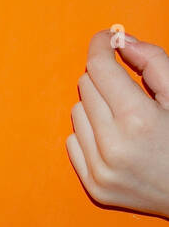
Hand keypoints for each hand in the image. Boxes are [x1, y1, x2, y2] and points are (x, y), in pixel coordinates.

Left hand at [67, 30, 168, 218]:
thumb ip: (153, 62)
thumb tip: (120, 40)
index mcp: (137, 120)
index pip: (99, 68)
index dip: (101, 46)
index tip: (105, 39)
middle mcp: (114, 147)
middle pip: (86, 87)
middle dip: (106, 80)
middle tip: (131, 90)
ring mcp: (101, 170)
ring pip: (77, 113)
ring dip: (97, 108)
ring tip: (129, 120)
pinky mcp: (95, 187)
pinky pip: (73, 142)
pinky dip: (90, 135)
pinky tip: (118, 141)